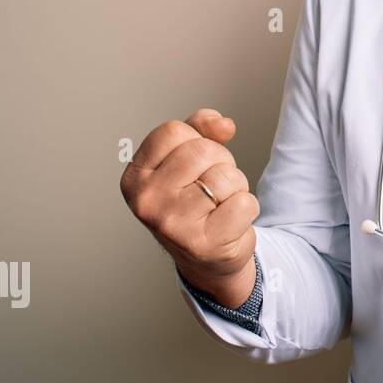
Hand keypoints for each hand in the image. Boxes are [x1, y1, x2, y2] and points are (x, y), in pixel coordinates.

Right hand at [120, 108, 258, 308]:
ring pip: (225, 176)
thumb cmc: (196, 201)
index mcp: (135, 177)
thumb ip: (201, 129)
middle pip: (202, 151)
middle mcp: (146, 201)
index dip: (196, 139)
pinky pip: (244, 203)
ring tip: (220, 204)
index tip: (194, 162)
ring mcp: (172, 223)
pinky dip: (247, 208)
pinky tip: (230, 222)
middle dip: (220, 162)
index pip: (173, 131)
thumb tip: (224, 125)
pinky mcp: (202, 242)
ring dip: (235, 186)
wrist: (208, 257)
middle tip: (211, 187)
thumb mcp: (187, 159)